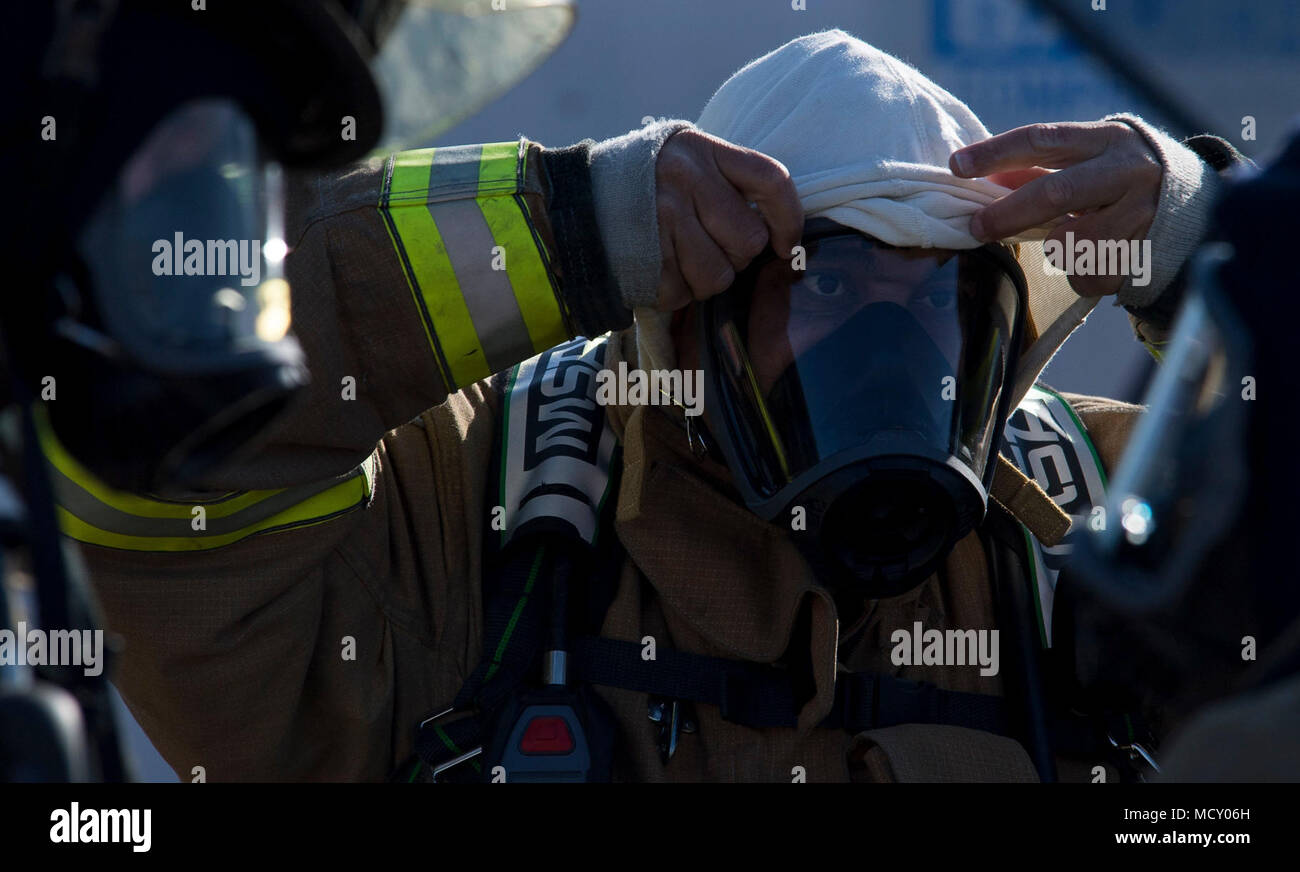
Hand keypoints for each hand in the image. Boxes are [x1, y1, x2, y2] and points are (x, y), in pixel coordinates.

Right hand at [655, 129, 803, 310]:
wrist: (568, 202)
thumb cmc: (641, 186)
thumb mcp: (682, 160)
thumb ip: (725, 181)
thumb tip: (776, 231)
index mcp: (701, 149)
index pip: (771, 180)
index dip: (789, 219)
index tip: (785, 244)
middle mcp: (684, 178)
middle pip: (749, 239)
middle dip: (736, 256)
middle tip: (707, 247)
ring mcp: (662, 216)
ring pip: (719, 275)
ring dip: (705, 280)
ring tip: (680, 262)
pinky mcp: (643, 254)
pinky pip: (682, 293)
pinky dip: (673, 293)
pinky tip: (656, 271)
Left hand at [950, 121, 1162, 295]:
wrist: (1201, 202)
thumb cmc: (1122, 176)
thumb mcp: (1089, 159)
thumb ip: (1039, 168)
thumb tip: (984, 179)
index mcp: (1105, 139)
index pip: (1042, 139)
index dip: (995, 152)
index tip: (957, 166)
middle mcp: (1127, 170)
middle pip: (1056, 192)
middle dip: (1009, 213)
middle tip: (977, 227)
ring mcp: (1143, 210)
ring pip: (1075, 240)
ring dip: (1056, 248)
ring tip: (1066, 242)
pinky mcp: (1150, 249)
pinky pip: (1094, 273)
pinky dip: (1081, 274)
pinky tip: (1096, 260)